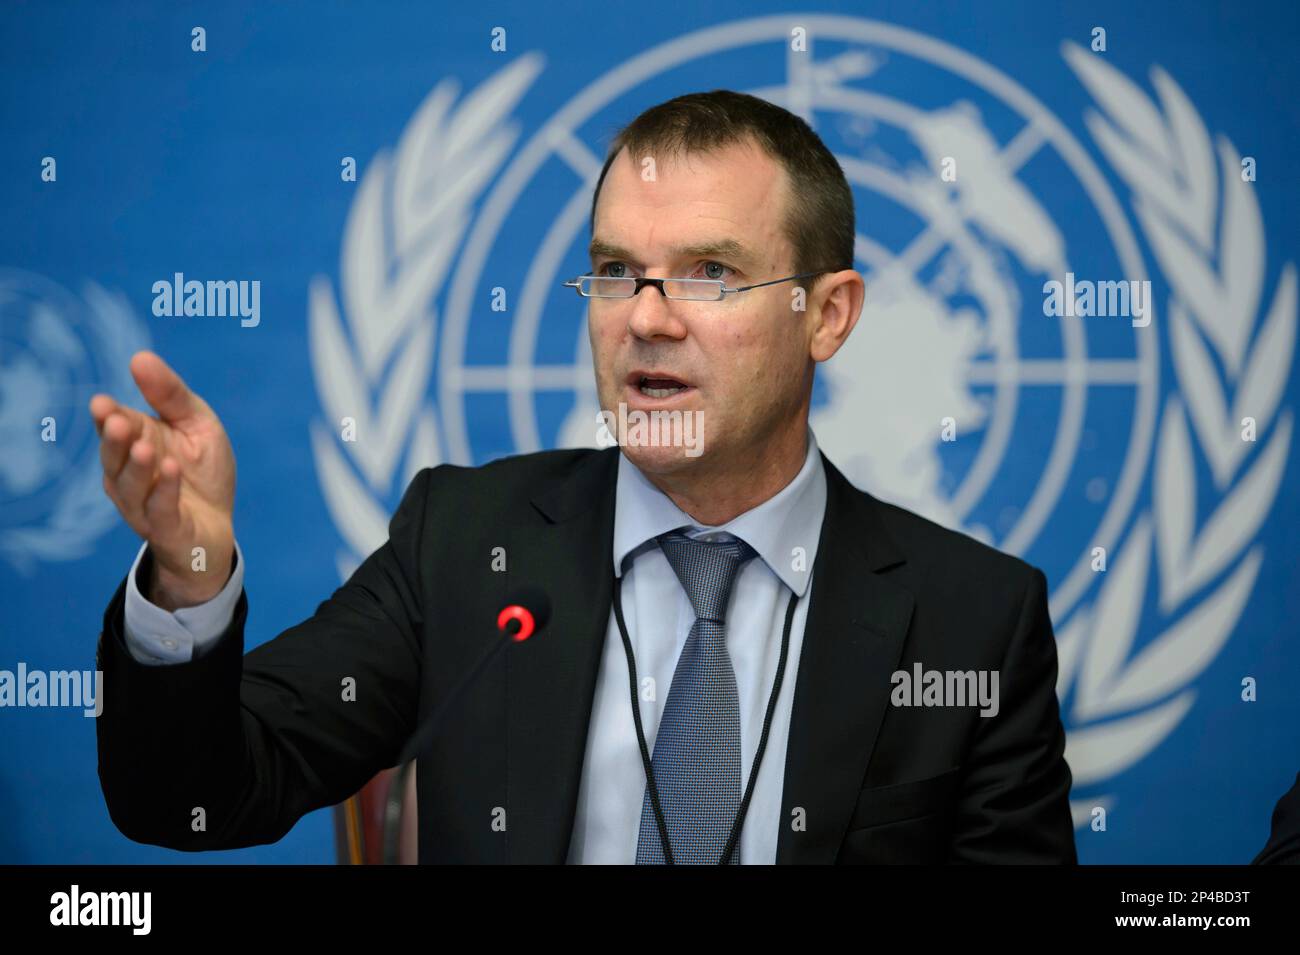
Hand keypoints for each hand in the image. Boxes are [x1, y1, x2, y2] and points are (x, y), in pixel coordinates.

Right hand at [90, 351, 236, 609]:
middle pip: (114, 456)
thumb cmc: (202, 471)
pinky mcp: (165, 528)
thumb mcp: (196, 424)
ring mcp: (143, 504)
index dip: (107, 417)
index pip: (114, 427)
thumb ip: (171, 395)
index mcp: (134, 443)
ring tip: (146, 447)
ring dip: (138, 466)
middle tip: (116, 420)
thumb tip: (139, 357)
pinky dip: (164, 491)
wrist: (216, 526)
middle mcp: (129, 475)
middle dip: (114, 439)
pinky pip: (159, 510)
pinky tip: (170, 470)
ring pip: (131, 486)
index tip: (103, 404)